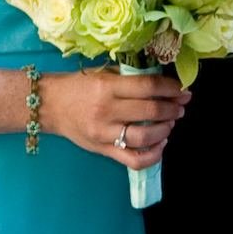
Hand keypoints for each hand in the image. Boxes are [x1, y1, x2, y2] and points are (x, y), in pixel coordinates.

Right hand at [36, 66, 187, 168]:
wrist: (50, 105)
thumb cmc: (78, 86)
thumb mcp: (102, 74)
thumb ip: (130, 79)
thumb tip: (163, 84)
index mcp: (106, 87)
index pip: (148, 87)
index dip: (171, 88)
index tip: (182, 90)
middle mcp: (106, 111)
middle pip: (150, 111)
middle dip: (173, 108)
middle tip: (180, 106)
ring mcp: (104, 134)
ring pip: (146, 137)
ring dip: (166, 129)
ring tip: (170, 122)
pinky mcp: (103, 150)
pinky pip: (135, 160)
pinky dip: (154, 154)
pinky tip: (161, 143)